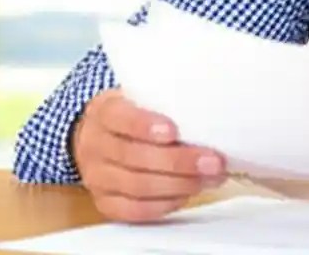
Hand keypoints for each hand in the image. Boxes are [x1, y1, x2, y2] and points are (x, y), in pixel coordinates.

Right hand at [71, 88, 226, 221]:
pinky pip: (135, 210)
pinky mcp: (105, 203)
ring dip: (180, 184)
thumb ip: (167, 102)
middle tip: (213, 161)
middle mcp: (95, 146)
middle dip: (178, 162)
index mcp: (103, 113)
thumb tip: (211, 111)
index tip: (174, 131)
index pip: (119, 118)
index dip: (144, 125)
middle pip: (134, 157)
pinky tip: (188, 193)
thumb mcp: (142, 97)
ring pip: (137, 186)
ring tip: (211, 178)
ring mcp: (97, 178)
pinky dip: (166, 204)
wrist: (98, 137)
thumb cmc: (133, 114)